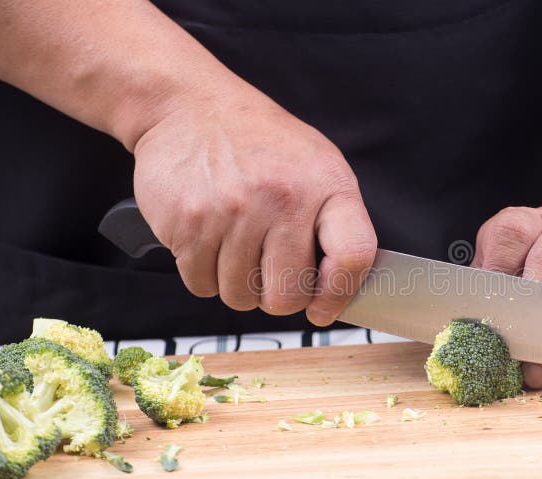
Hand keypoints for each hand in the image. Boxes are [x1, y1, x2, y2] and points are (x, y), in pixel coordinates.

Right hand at [132, 84, 376, 325]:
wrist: (190, 107)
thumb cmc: (260, 143)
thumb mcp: (317, 166)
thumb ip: (336, 224)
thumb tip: (341, 289)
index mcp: (326, 185)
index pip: (354, 256)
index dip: (340, 294)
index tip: (323, 307)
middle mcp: (282, 198)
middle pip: (287, 297)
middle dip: (277, 296)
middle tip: (269, 271)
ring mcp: (232, 212)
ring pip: (240, 298)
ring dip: (238, 283)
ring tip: (237, 243)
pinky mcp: (188, 223)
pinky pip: (201, 285)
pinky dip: (205, 273)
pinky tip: (210, 238)